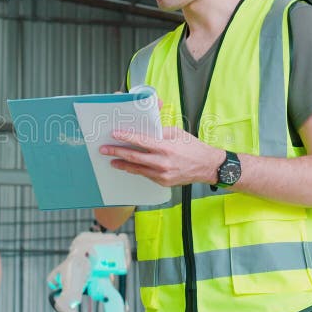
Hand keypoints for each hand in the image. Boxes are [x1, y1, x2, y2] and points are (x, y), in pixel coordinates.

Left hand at [100, 126, 223, 186]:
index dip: (125, 137)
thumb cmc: (193, 147)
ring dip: (123, 164)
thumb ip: (160, 131)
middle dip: (117, 153)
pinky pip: (146, 175)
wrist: (207, 166)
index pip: (140, 141)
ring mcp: (162, 174)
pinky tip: (129, 167)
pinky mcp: (163, 182)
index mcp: (165, 147)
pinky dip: (136, 170)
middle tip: (104, 150)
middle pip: (134, 157)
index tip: (114, 135)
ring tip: (112, 161)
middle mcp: (162, 162)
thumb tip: (146, 129)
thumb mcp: (177, 133)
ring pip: (137, 169)